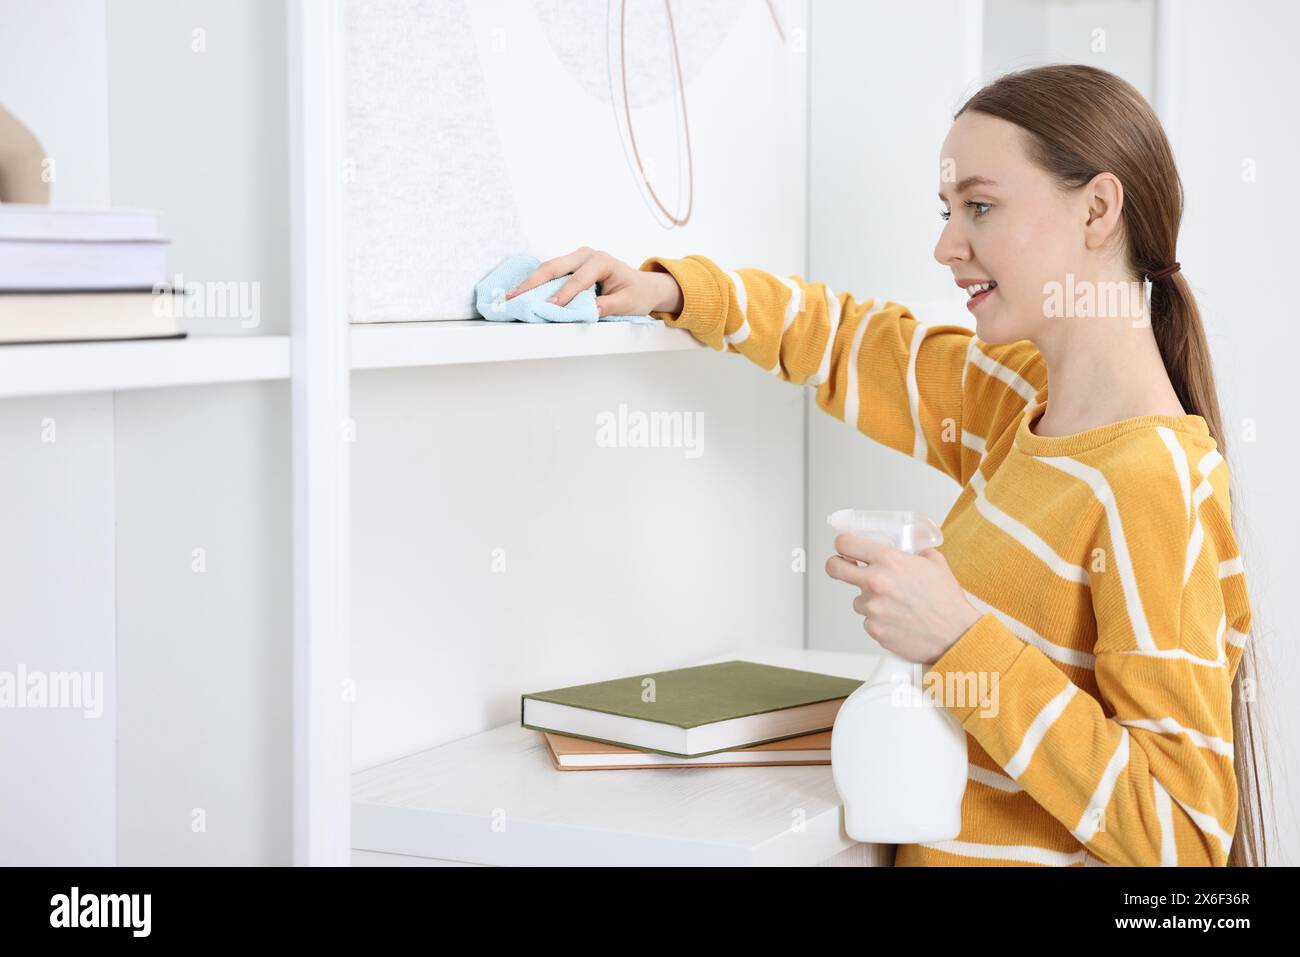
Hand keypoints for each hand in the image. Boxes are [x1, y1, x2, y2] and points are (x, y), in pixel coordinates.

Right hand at [503, 246, 681, 317]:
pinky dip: (536, 282)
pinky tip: (521, 291)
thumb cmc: (637, 293)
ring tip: (511, 295)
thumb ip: (606, 306)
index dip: (563, 294)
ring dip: (529, 282)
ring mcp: (577, 257)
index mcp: (602, 261)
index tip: (549, 308)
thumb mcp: (627, 303)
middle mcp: (587, 255)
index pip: (578, 279)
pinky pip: (551, 272)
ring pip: (548, 267)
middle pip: (554, 266)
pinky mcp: (571, 265)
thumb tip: (585, 311)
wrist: (643, 286)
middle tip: (514, 296)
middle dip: (533, 282)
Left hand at [825, 534, 981, 665]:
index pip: (845, 543)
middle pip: (833, 568)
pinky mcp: (873, 628)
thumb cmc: (947, 601)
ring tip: (897, 605)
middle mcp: (875, 582)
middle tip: (846, 568)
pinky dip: (880, 620)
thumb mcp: (935, 562)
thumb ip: (914, 552)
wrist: (955, 635)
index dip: (843, 544)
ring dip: (870, 600)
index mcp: (888, 560)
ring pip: (858, 599)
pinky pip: (869, 620)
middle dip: (837, 565)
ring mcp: (872, 607)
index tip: (845, 548)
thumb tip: (906, 551)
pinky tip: (899, 620)